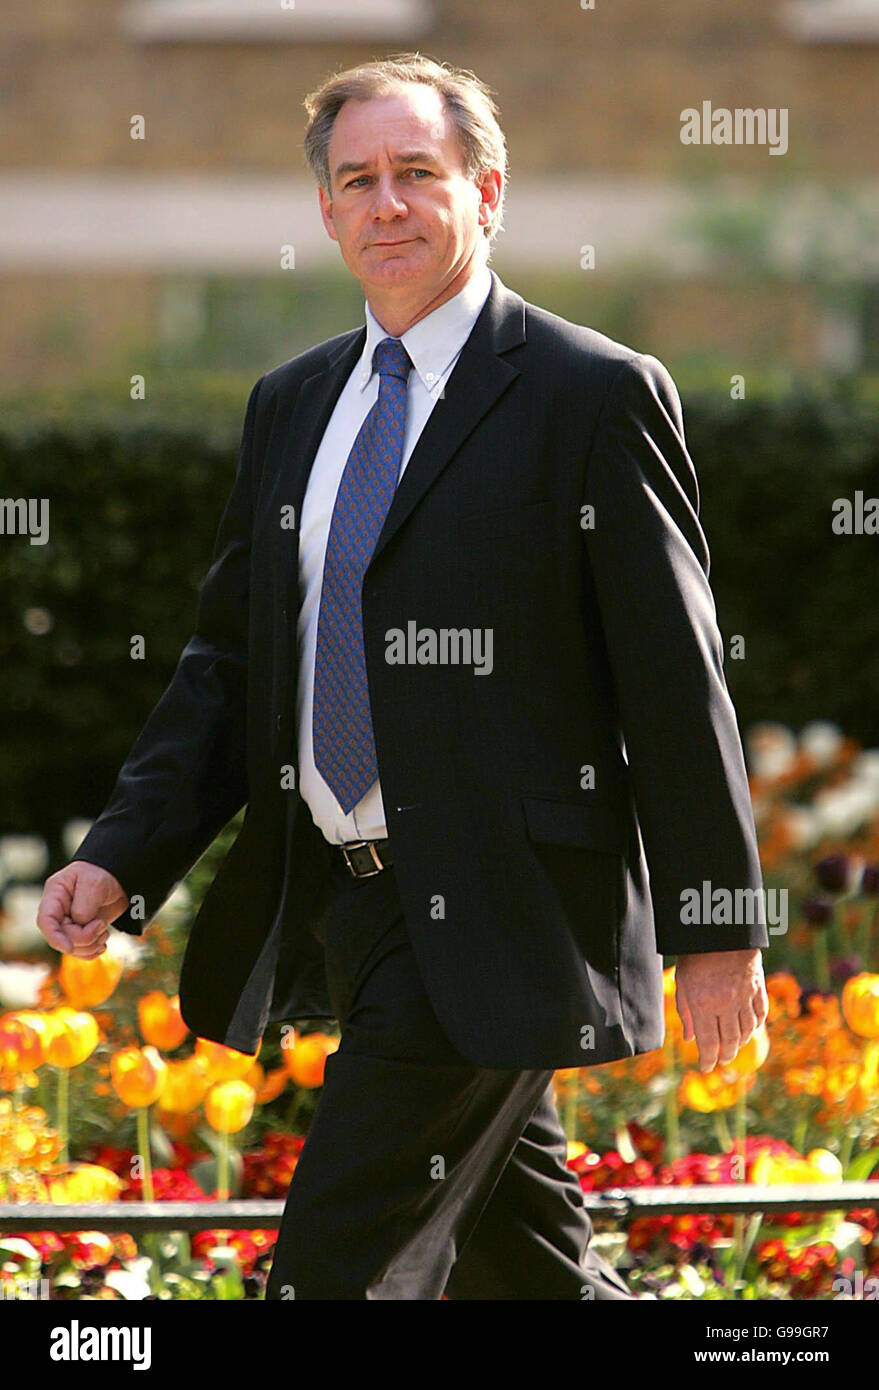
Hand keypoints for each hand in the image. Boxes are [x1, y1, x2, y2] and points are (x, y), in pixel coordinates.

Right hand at [36, 861, 128, 957]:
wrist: (115, 879)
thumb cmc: (100, 874)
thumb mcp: (94, 883)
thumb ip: (84, 905)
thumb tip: (80, 923)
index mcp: (55, 896)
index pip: (45, 921)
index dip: (55, 937)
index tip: (69, 948)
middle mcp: (58, 913)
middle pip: (62, 938)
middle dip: (85, 937)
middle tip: (102, 924)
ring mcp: (68, 924)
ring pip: (72, 949)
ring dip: (91, 945)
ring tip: (104, 930)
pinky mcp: (80, 933)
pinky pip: (81, 952)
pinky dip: (93, 951)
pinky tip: (103, 942)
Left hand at [674, 948, 767, 1072]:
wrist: (721, 927)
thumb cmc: (695, 954)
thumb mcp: (682, 982)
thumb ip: (685, 1012)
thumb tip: (689, 1039)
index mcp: (704, 1004)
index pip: (708, 1043)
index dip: (707, 1059)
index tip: (705, 1067)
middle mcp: (726, 1004)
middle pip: (729, 1041)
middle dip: (725, 1055)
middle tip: (721, 1061)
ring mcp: (744, 996)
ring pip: (747, 1030)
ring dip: (740, 1043)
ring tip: (734, 1048)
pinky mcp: (757, 987)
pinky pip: (761, 1013)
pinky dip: (756, 1025)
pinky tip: (750, 1030)